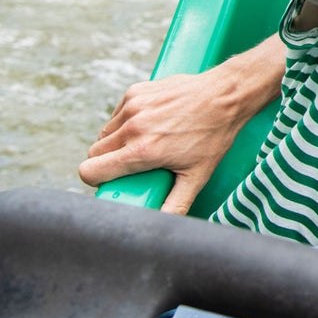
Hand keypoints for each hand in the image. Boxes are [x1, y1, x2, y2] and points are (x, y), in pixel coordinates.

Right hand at [78, 42, 277, 213]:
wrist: (226, 94)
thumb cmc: (214, 135)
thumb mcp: (197, 176)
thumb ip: (176, 204)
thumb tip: (162, 225)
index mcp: (142, 151)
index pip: (90, 171)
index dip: (96, 180)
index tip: (111, 181)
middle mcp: (133, 127)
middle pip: (94, 153)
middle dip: (108, 162)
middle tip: (133, 164)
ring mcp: (133, 106)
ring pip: (104, 133)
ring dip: (116, 141)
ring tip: (144, 144)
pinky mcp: (136, 91)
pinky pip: (117, 114)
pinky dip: (125, 121)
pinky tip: (150, 124)